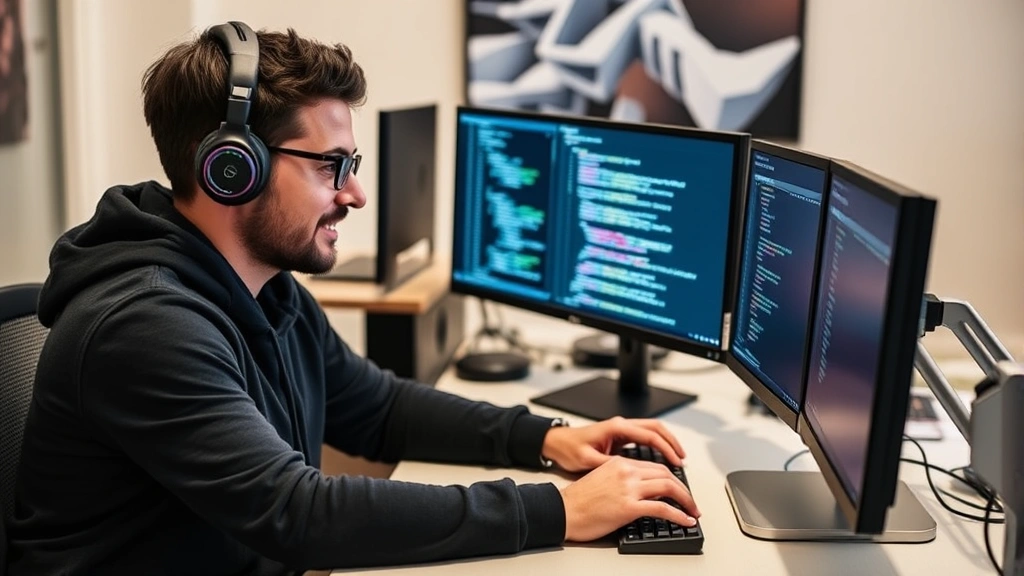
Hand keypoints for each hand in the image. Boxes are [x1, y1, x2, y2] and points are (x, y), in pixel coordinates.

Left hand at [541, 416, 684, 472]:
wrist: (557, 442)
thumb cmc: (569, 449)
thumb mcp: (589, 460)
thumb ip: (611, 464)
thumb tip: (631, 472)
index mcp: (616, 428)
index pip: (649, 435)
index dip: (666, 449)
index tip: (677, 462)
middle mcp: (621, 425)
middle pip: (656, 428)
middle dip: (672, 443)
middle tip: (683, 459)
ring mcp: (622, 429)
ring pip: (652, 431)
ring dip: (666, 443)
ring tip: (678, 459)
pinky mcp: (620, 436)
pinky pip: (644, 437)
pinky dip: (656, 445)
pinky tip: (661, 458)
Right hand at [559, 456, 699, 541]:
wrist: (564, 511)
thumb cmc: (579, 500)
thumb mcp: (602, 478)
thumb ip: (622, 479)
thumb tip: (641, 490)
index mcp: (620, 463)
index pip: (655, 467)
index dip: (672, 478)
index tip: (680, 489)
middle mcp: (627, 472)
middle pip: (666, 475)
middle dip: (683, 489)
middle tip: (691, 502)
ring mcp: (629, 489)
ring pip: (669, 488)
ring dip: (686, 501)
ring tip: (693, 512)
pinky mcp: (629, 507)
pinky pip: (662, 509)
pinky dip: (678, 515)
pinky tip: (685, 521)